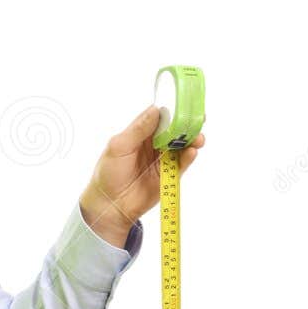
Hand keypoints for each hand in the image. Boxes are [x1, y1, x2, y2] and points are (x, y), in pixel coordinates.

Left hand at [78, 105, 206, 247]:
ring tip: (198, 137)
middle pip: (175, 129)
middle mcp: (154, 144)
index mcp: (140, 133)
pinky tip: (191, 151)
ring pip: (182, 145)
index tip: (185, 103)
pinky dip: (188, 157)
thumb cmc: (108, 173)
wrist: (110, 205)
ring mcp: (163, 159)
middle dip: (187, 123)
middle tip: (199, 118)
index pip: (159, 116)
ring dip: (191, 139)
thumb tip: (156, 110)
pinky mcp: (170, 175)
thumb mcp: (119, 147)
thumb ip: (138, 129)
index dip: (172, 109)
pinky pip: (182, 163)